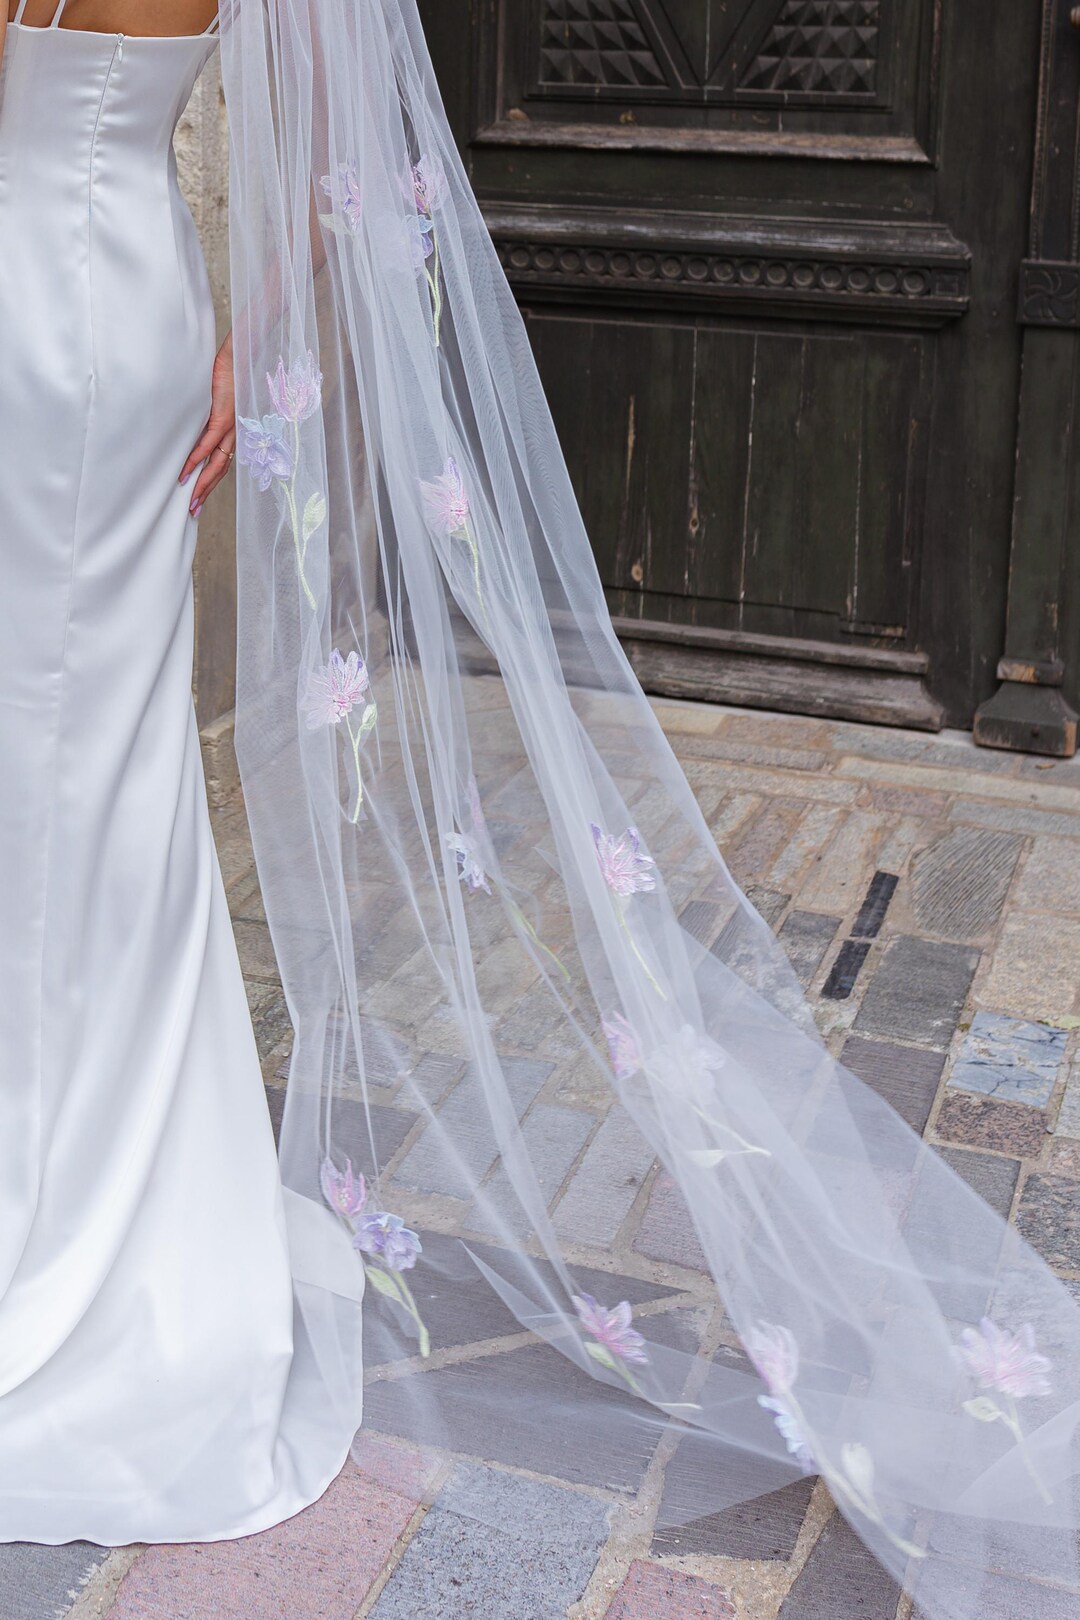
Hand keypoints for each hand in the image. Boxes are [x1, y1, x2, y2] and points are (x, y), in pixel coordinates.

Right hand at [180, 331, 235, 517]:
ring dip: (202, 482)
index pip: (221, 463)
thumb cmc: (226, 372)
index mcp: (233, 431)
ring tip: (189, 498)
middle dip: (206, 492)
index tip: (197, 499)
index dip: (210, 483)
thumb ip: (206, 414)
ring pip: (216, 462)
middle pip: (220, 470)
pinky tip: (186, 471)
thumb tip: (187, 424)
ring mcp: (230, 426)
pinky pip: (208, 442)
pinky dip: (197, 458)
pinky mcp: (223, 414)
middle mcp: (235, 433)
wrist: (239, 353)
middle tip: (192, 511)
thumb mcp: (214, 398)